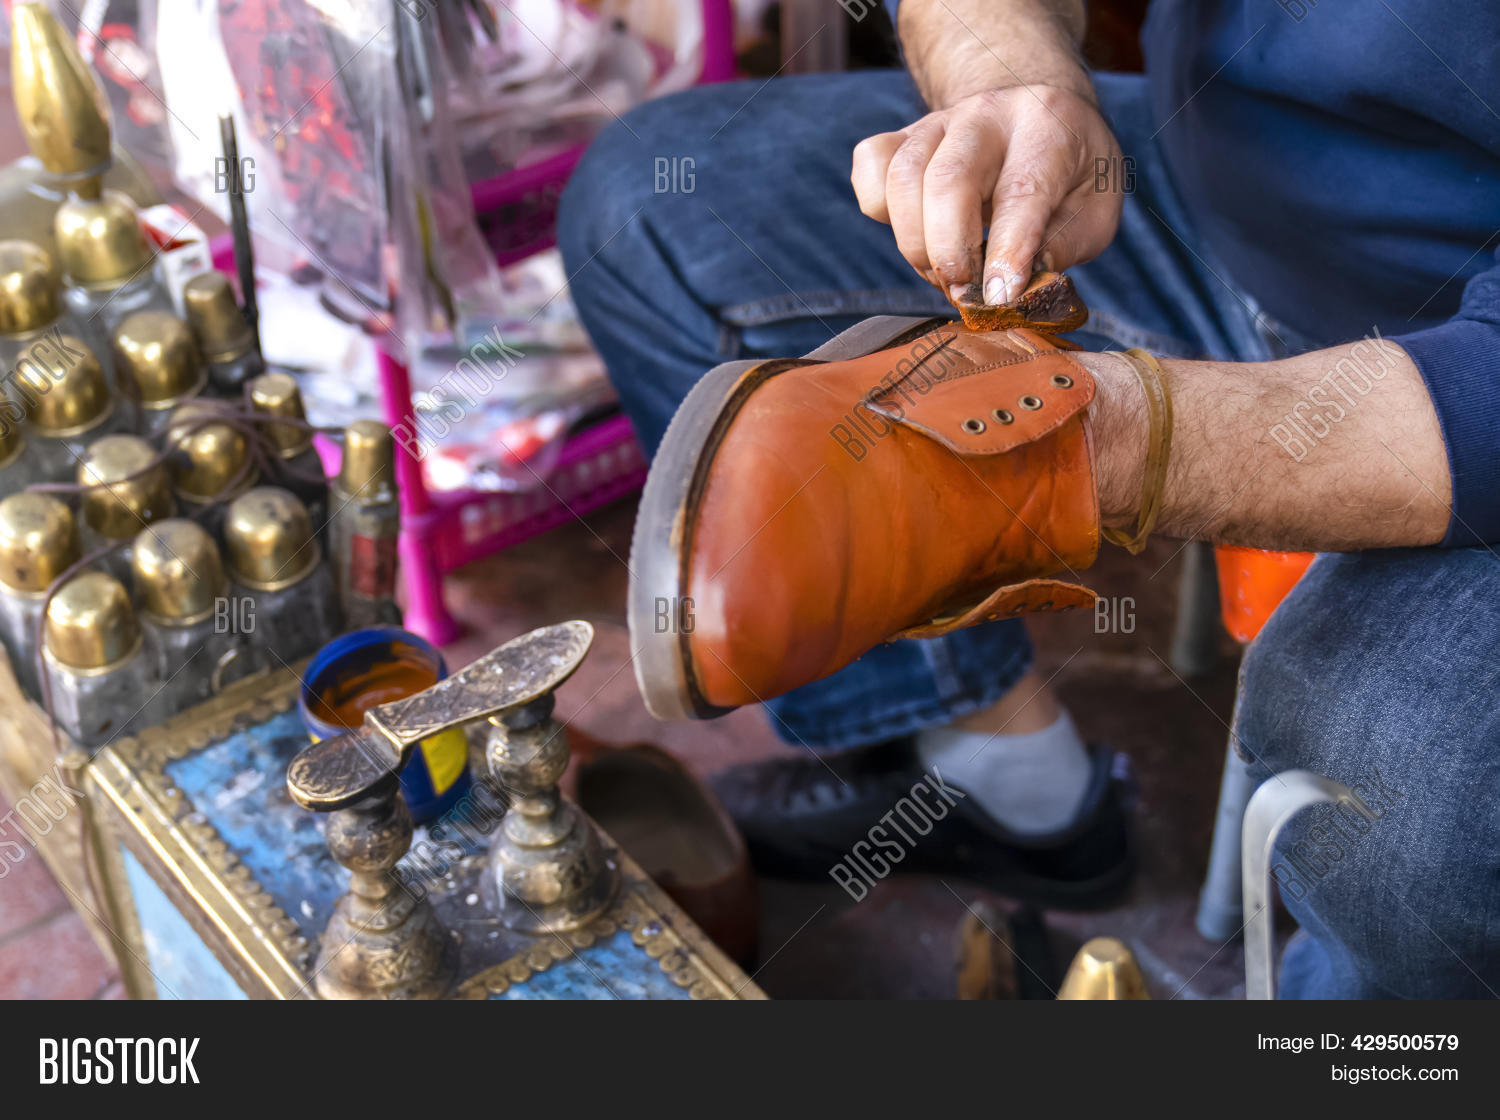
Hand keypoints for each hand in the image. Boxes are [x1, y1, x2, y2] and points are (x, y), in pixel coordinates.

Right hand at [851, 85, 1123, 305]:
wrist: (1032, 108)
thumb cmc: (1067, 169)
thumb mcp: (1096, 205)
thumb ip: (1065, 246)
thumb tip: (1017, 288)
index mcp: (1048, 127)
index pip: (1022, 192)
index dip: (1007, 250)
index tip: (999, 296)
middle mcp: (988, 114)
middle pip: (948, 180)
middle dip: (949, 251)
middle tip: (963, 291)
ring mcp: (938, 120)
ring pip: (903, 179)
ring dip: (915, 244)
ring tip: (944, 271)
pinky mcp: (901, 134)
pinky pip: (871, 169)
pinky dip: (881, 211)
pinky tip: (916, 229)